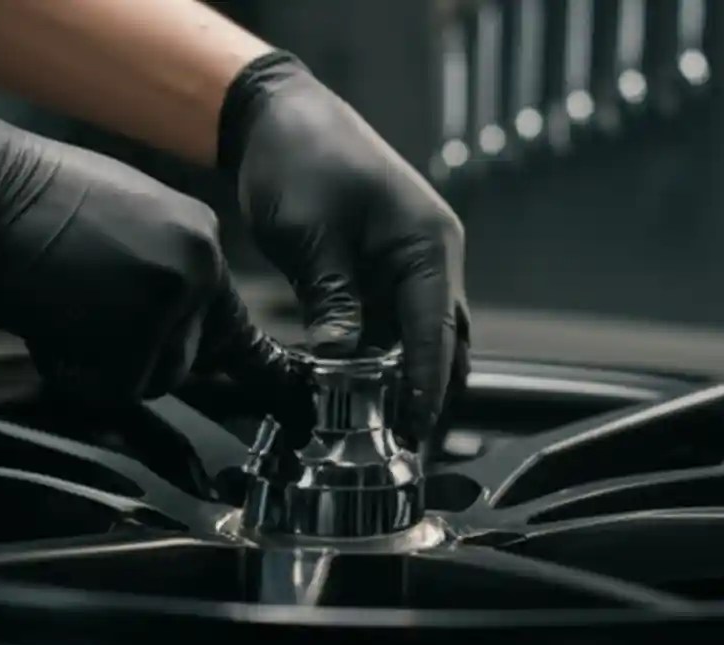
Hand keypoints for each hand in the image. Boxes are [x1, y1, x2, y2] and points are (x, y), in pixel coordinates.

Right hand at [0, 83, 294, 405]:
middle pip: (187, 358)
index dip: (187, 345)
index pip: (218, 317)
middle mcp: (199, 265)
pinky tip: (45, 328)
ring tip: (58, 316)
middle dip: (133, 357)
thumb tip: (161, 321)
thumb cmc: (21, 200)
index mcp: (198, 234)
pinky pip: (115, 390)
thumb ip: (152, 268)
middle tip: (77, 318)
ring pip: (155, 380)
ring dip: (102, 368)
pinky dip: (73, 375)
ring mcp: (171, 300)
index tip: (202, 373)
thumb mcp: (117, 220)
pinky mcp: (136, 334)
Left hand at [218, 52, 470, 443]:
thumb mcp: (311, 235)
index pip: (437, 329)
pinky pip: (393, 324)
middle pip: (446, 341)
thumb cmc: (300, 162)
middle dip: (431, 394)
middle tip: (406, 449)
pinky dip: (384, 359)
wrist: (278, 117)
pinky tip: (363, 392)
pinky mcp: (383, 270)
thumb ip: (332, 298)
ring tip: (386, 432)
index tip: (414, 430)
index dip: (426, 385)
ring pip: (422, 337)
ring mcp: (410, 263)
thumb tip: (339, 359)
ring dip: (408, 380)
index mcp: (427, 244)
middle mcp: (431, 257)